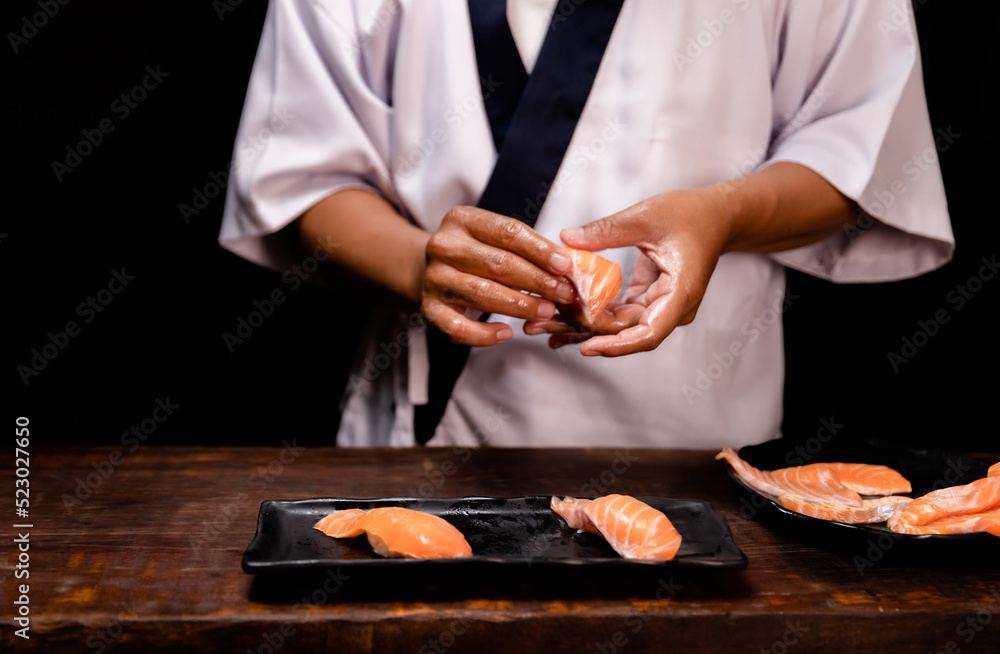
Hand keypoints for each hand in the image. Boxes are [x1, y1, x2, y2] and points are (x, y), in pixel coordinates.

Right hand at [421, 206, 576, 345]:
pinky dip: (484, 334)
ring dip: (520, 305)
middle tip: (564, 294)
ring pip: (483, 294)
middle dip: (537, 281)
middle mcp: (443, 246)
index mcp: (462, 219)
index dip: (540, 250)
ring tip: (547, 311)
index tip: (565, 266)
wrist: (433, 272)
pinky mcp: (428, 309)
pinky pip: (459, 328)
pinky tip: (507, 333)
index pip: (508, 232)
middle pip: (498, 264)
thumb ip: (525, 248)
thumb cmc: (476, 255)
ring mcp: (434, 278)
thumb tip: (564, 267)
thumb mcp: (495, 239)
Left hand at [525, 189, 731, 356]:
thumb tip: (566, 240)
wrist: (716, 216)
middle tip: (543, 326)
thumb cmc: (691, 214)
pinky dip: (592, 312)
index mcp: (680, 293)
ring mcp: (660, 306)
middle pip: (626, 333)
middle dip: (584, 332)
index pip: (649, 333)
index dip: (618, 345)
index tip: (587, 347)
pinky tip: (562, 314)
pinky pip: (617, 313)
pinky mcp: (648, 299)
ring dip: (582, 325)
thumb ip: (606, 230)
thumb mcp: (647, 216)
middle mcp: (671, 308)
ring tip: (542, 324)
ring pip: (618, 326)